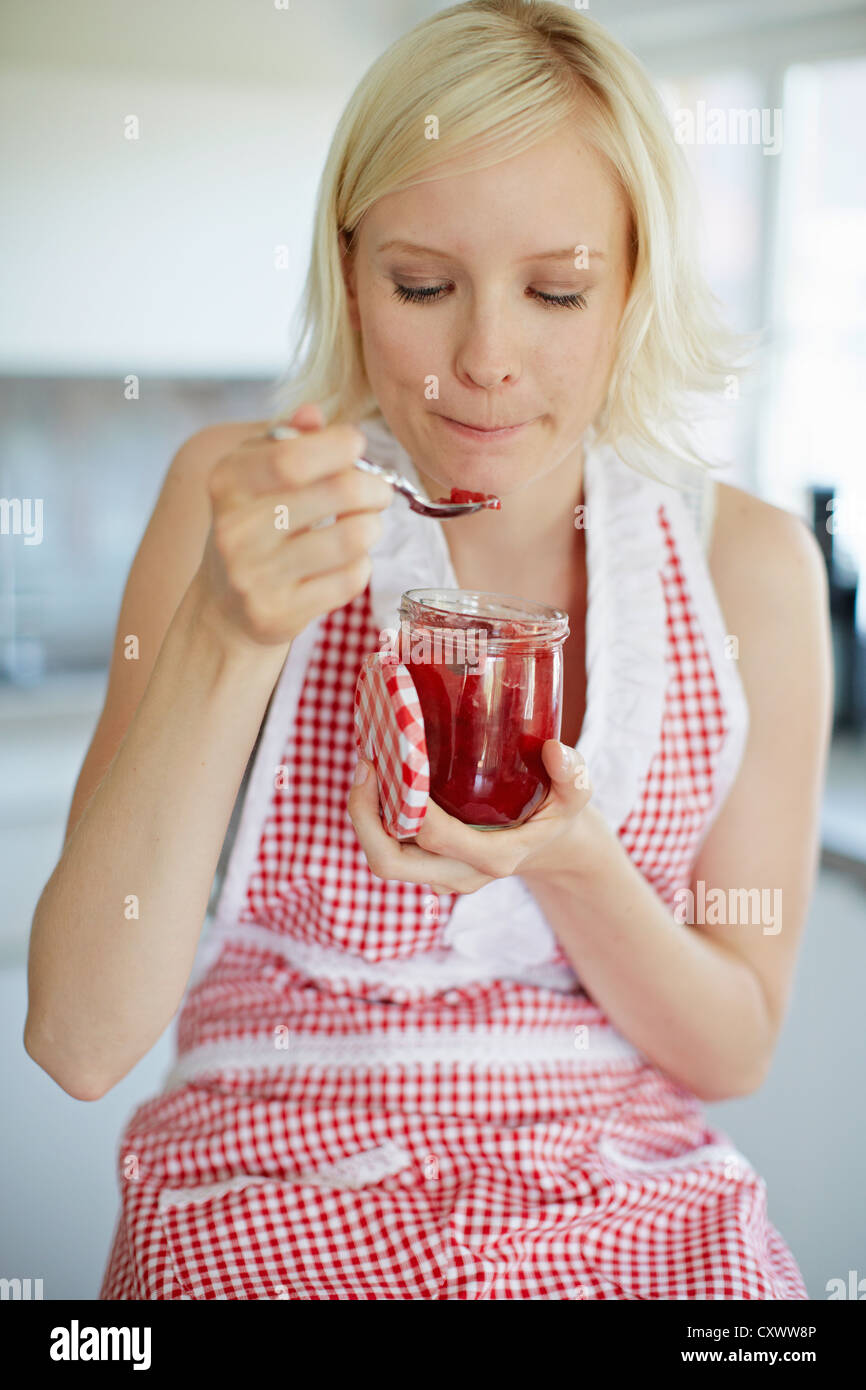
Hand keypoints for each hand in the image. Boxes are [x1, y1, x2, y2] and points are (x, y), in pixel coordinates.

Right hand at [197, 402, 393, 651]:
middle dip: (374, 487)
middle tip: (378, 490)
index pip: (291, 458)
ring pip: (352, 538)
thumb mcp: (254, 475)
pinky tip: (345, 562)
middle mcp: (235, 530)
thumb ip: (286, 440)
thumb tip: (314, 414)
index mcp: (227, 482)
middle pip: (337, 493)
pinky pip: (350, 580)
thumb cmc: (254, 527)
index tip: (357, 444)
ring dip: (372, 526)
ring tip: (364, 524)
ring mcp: (254, 576)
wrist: (225, 607)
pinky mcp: (278, 614)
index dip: (338, 446)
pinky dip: (361, 566)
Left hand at [346, 739, 593, 892]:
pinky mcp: (429, 867)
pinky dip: (375, 818)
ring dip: (365, 817)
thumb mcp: (576, 794)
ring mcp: (440, 875)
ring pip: (384, 858)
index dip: (407, 802)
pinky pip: (390, 848)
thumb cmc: (557, 815)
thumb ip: (573, 776)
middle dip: (364, 817)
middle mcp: (460, 874)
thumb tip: (554, 751)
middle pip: (390, 862)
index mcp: (494, 857)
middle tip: (365, 765)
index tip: (398, 758)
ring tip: (367, 768)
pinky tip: (380, 779)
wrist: (551, 848)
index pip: (435, 837)